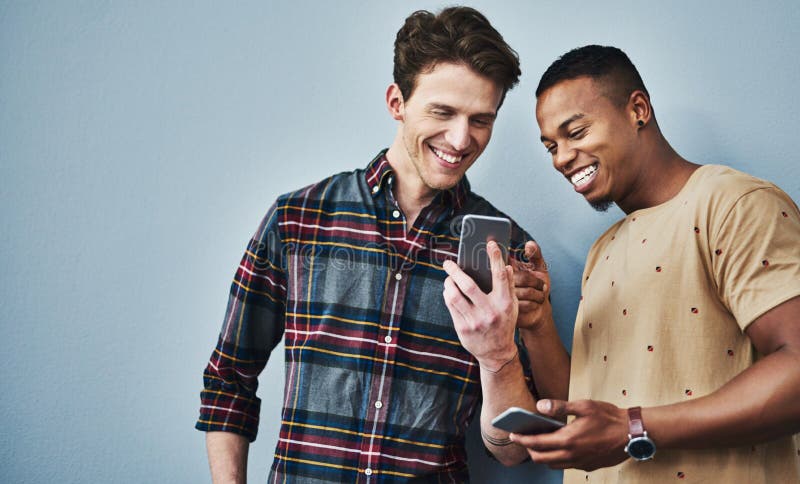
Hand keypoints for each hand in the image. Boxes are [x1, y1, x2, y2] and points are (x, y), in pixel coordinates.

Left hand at [442, 240, 518, 369]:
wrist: (497, 353)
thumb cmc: (504, 323)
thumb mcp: (511, 306)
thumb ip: (509, 285)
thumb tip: (506, 265)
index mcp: (504, 304)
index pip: (500, 276)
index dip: (496, 258)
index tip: (490, 243)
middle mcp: (489, 312)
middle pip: (468, 285)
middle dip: (456, 271)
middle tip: (448, 262)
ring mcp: (475, 322)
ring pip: (454, 296)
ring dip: (449, 283)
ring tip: (448, 278)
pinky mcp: (463, 329)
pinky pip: (450, 307)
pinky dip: (448, 295)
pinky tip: (449, 290)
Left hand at [509, 399, 629, 470]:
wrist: (633, 433)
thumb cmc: (609, 417)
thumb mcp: (583, 406)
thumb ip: (559, 406)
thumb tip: (539, 406)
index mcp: (568, 440)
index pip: (537, 443)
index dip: (522, 439)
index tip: (512, 435)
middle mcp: (572, 455)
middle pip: (541, 458)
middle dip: (530, 449)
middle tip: (525, 439)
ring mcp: (580, 462)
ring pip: (554, 464)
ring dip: (543, 455)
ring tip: (540, 442)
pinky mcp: (589, 465)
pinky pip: (567, 465)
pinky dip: (558, 458)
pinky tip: (560, 446)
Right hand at [512, 241, 551, 330]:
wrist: (539, 311)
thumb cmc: (539, 289)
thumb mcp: (540, 268)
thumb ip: (535, 255)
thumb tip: (529, 245)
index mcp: (509, 271)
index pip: (505, 263)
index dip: (506, 260)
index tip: (515, 263)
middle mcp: (505, 284)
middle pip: (521, 278)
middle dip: (536, 282)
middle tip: (542, 285)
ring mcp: (506, 298)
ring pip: (525, 292)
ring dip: (538, 294)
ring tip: (540, 294)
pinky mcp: (510, 311)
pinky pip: (525, 304)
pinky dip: (535, 303)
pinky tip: (535, 304)